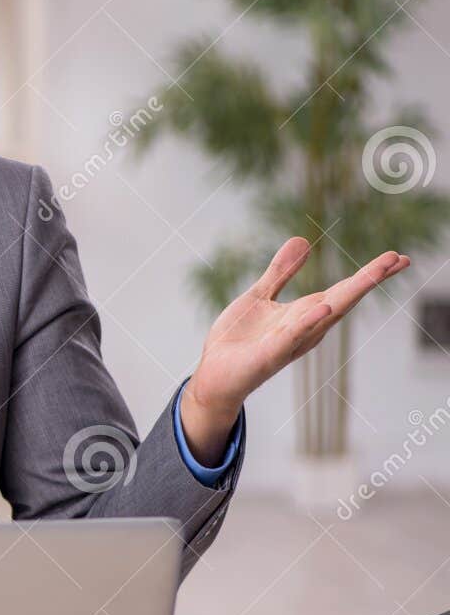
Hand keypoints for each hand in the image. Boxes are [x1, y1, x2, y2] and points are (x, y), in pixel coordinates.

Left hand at [180, 237, 409, 461]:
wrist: (214, 373)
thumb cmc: (239, 339)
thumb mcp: (259, 296)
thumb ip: (281, 272)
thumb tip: (302, 240)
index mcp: (304, 313)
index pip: (343, 290)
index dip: (368, 274)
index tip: (397, 258)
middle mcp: (306, 327)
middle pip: (344, 299)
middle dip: (370, 280)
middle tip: (399, 259)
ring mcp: (290, 341)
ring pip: (326, 314)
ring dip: (350, 293)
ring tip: (377, 272)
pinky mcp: (270, 353)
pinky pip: (292, 335)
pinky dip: (309, 321)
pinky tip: (325, 306)